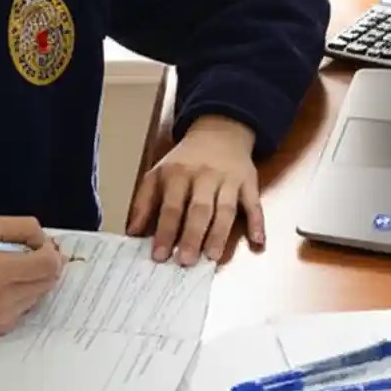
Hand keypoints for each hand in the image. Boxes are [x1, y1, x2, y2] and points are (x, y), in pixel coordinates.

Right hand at [0, 216, 64, 334]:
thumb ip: (22, 229)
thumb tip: (49, 243)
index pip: (49, 264)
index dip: (48, 250)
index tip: (35, 244)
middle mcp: (1, 299)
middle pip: (49, 282)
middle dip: (43, 265)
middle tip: (23, 254)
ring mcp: (0, 318)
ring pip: (39, 295)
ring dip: (32, 280)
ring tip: (6, 270)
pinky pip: (25, 308)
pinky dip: (19, 295)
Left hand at [127, 115, 264, 264]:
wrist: (220, 130)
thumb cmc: (185, 160)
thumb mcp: (158, 173)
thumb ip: (144, 201)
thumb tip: (132, 232)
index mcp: (178, 173)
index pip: (171, 206)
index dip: (165, 231)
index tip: (159, 255)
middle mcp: (204, 176)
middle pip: (199, 209)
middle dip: (192, 236)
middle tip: (185, 260)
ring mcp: (228, 179)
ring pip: (225, 209)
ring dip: (219, 233)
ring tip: (212, 256)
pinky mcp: (249, 182)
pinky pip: (254, 203)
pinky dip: (258, 222)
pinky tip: (258, 241)